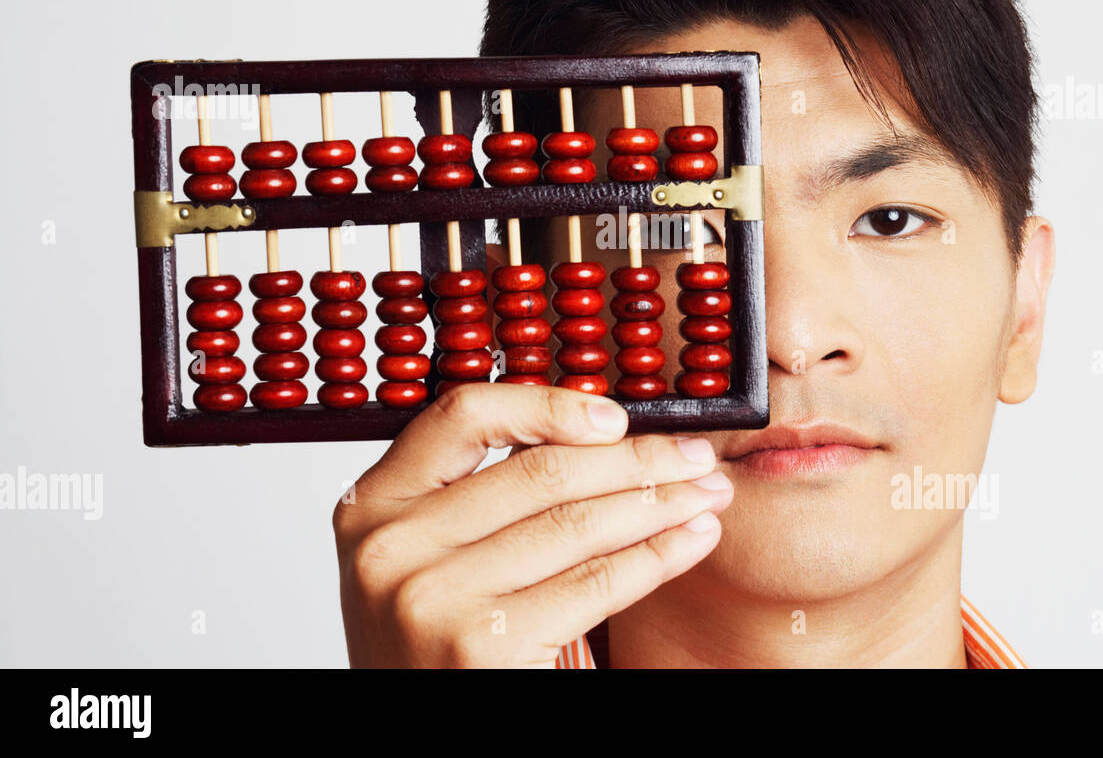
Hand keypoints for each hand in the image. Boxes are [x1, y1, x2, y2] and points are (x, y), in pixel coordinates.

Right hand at [332, 382, 731, 666]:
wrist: (425, 744)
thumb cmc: (438, 651)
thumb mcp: (433, 561)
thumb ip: (483, 499)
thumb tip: (599, 432)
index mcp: (371, 506)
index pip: (462, 417)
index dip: (547, 405)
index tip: (613, 417)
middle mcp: (391, 546)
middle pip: (539, 472)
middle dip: (634, 458)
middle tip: (693, 455)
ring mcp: (432, 598)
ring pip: (577, 523)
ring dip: (658, 501)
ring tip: (705, 494)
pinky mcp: (481, 646)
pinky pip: (596, 582)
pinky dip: (657, 555)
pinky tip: (690, 539)